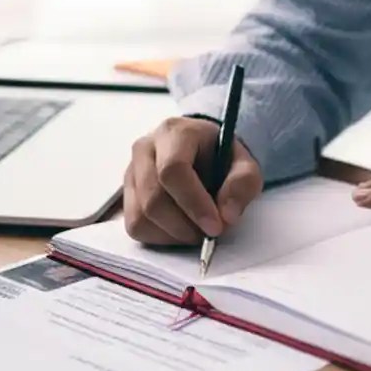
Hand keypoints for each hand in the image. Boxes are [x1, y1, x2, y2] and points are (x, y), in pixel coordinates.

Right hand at [123, 117, 263, 244]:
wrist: (202, 151)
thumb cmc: (221, 157)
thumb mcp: (244, 164)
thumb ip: (242, 184)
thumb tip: (226, 216)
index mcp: (175, 133)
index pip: (173, 170)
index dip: (194, 203)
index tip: (215, 226)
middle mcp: (145, 149)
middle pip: (154, 198)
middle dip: (185, 226)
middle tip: (210, 233)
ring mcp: (130, 172)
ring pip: (141, 216)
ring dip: (173, 234)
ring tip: (197, 230)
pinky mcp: (126, 194)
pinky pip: (135, 226)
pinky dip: (160, 237)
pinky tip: (180, 229)